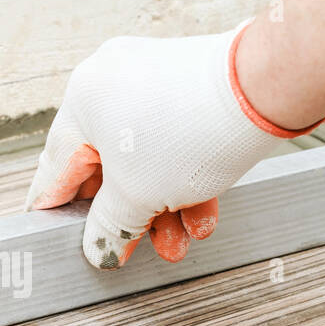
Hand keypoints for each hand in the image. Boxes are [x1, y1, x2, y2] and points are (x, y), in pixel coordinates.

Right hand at [24, 23, 320, 268]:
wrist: (267, 87)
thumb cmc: (194, 128)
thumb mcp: (138, 196)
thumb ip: (110, 226)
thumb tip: (99, 247)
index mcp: (81, 101)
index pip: (57, 170)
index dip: (57, 210)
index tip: (58, 233)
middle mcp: (110, 82)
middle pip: (107, 166)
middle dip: (130, 214)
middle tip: (136, 245)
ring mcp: (151, 78)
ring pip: (145, 158)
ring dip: (162, 204)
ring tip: (180, 237)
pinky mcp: (187, 83)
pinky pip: (173, 139)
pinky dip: (184, 177)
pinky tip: (201, 212)